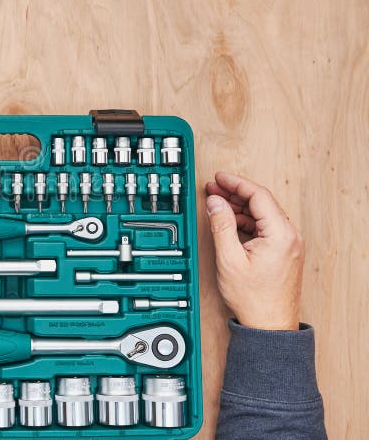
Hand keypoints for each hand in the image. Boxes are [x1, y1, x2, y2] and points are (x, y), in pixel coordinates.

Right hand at [205, 172, 303, 330]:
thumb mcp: (230, 259)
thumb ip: (221, 226)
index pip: (258, 196)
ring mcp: (288, 244)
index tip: (219, 178)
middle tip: (214, 188)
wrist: (269, 325)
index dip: (236, 183)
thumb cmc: (255, 299)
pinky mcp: (283, 251)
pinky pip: (264, 226)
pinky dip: (246, 221)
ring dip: (240, 207)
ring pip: (262, 214)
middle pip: (261, 202)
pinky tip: (230, 222)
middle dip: (235, 193)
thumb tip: (215, 203)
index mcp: (280, 234)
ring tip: (218, 204)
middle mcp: (289, 236)